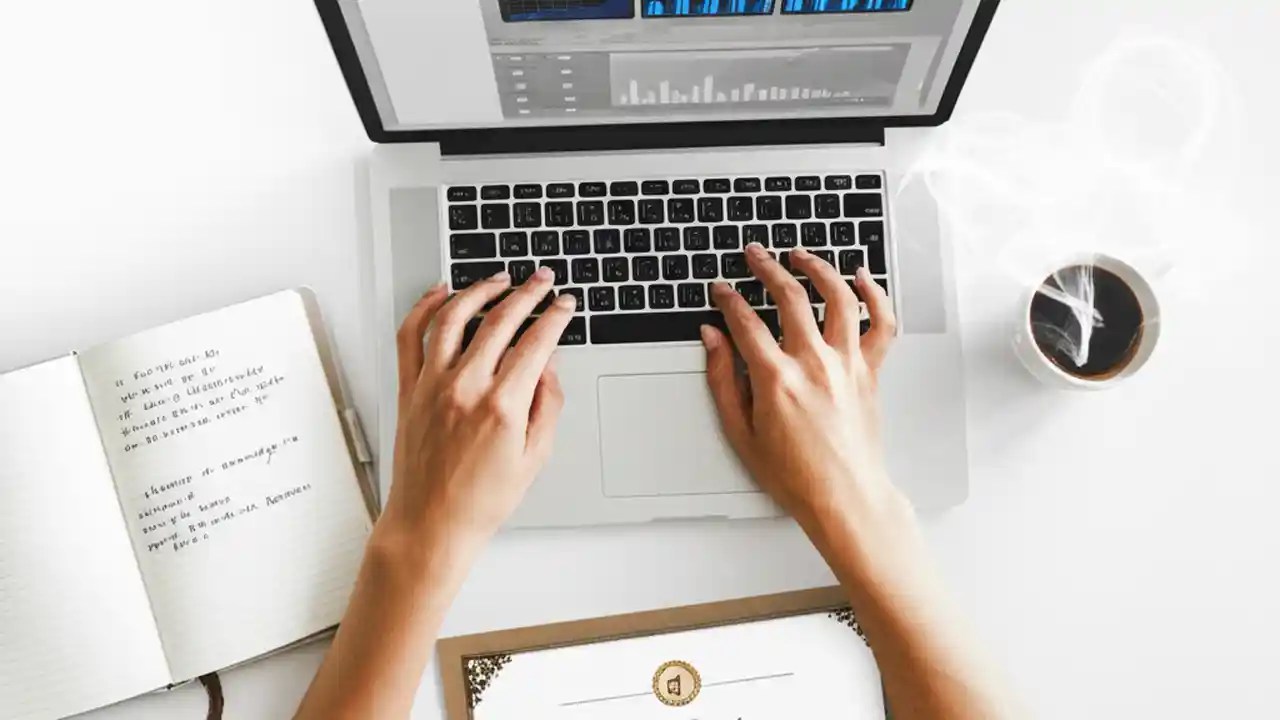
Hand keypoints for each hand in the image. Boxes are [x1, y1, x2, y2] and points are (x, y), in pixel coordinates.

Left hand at [382, 267, 575, 544]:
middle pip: (500, 320)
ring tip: (499, 280)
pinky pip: (411, 336)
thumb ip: (548, 405)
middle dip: (527, 293)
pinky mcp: (410, 389)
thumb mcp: (535, 457)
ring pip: (454, 316)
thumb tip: (549, 366)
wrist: (431, 525)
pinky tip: (441, 293)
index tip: (564, 305)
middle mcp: (465, 388)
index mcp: (502, 406)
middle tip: (541, 281)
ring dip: (480, 290)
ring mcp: (433, 385)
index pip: (536, 342)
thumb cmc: (481, 501)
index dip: (555, 316)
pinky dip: (424, 307)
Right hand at [702, 245, 907, 533]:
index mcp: (777, 379)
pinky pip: (880, 323)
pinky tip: (861, 278)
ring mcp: (847, 364)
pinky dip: (874, 294)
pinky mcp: (870, 371)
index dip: (728, 299)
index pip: (745, 322)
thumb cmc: (795, 475)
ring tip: (800, 255)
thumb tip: (712, 340)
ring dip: (817, 268)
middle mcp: (815, 364)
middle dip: (766, 267)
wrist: (845, 498)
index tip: (721, 289)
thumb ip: (722, 380)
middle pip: (790, 297)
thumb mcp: (741, 432)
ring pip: (837, 297)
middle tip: (754, 255)